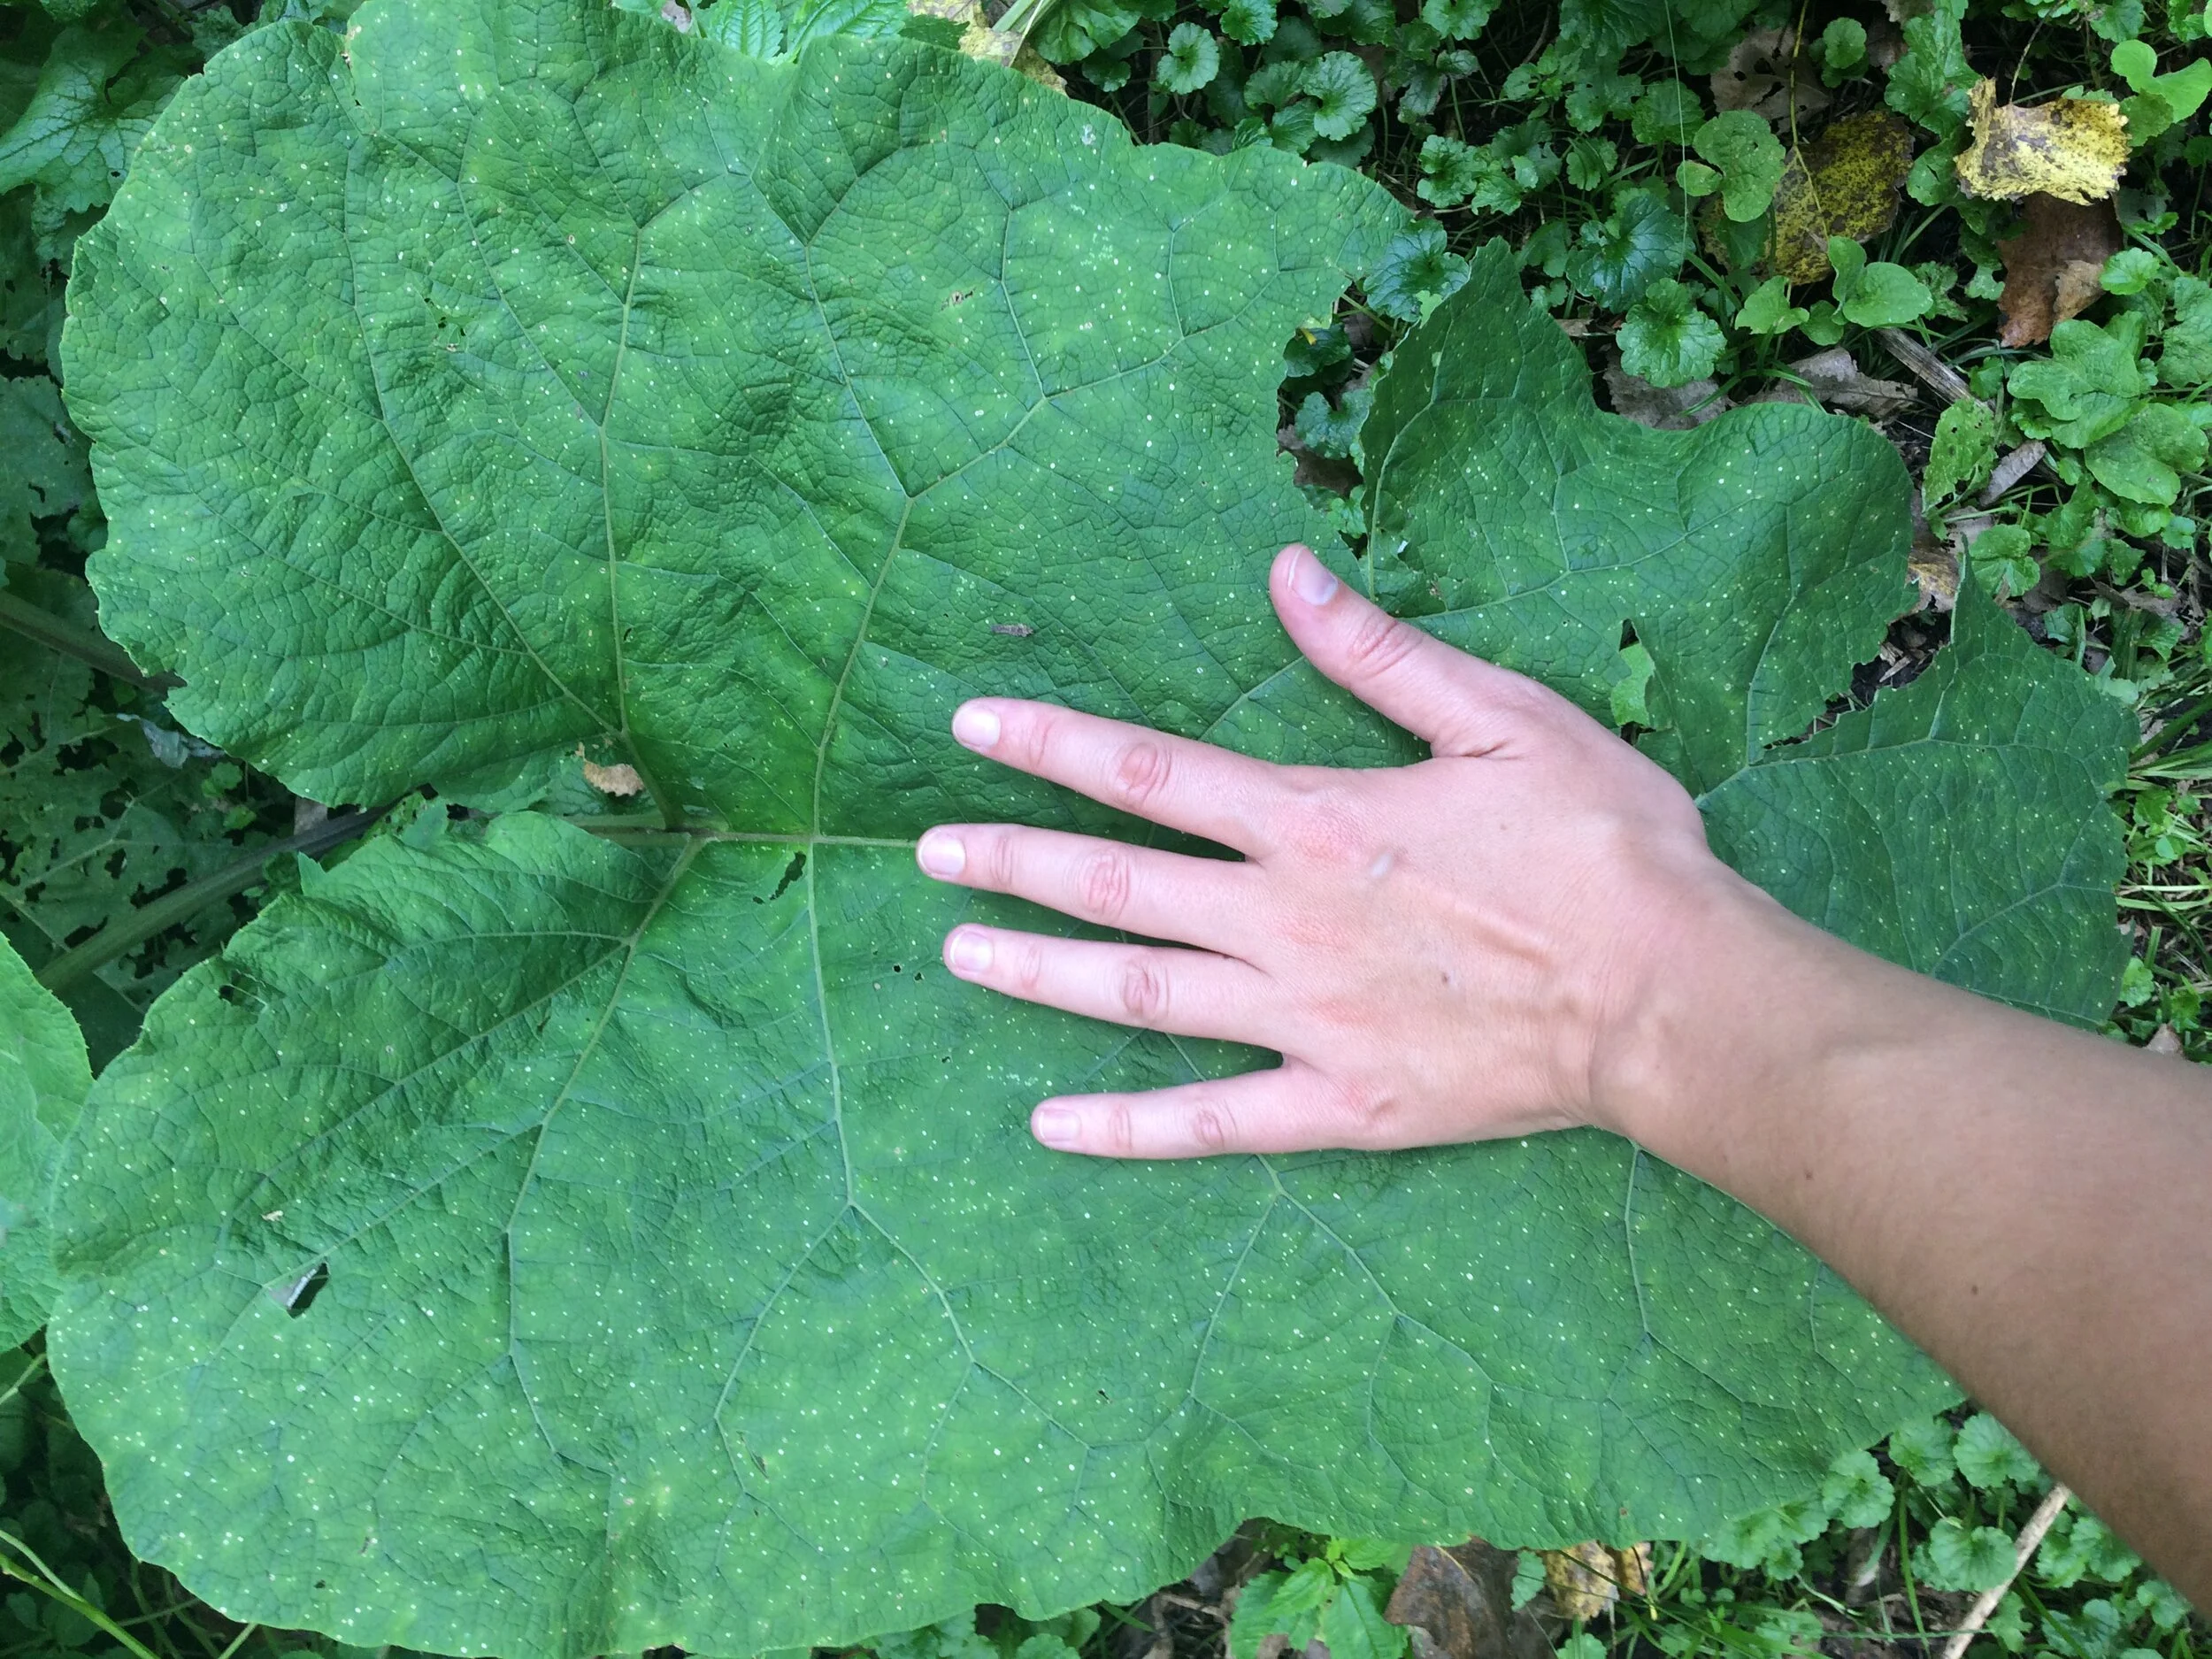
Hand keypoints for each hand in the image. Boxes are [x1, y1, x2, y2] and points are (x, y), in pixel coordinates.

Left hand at [917, 543, 1751, 1157]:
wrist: (1673, 998)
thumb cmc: (1603, 846)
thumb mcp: (1504, 716)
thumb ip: (1379, 653)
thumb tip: (1284, 570)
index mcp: (1315, 820)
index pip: (1150, 773)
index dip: (1051, 746)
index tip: (971, 730)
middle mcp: (1283, 921)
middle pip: (1116, 885)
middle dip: (1012, 862)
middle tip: (928, 854)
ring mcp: (1302, 1022)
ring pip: (1137, 995)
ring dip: (1038, 972)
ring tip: (958, 953)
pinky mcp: (1340, 1108)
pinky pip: (1211, 1123)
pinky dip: (1126, 1130)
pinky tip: (1050, 1127)